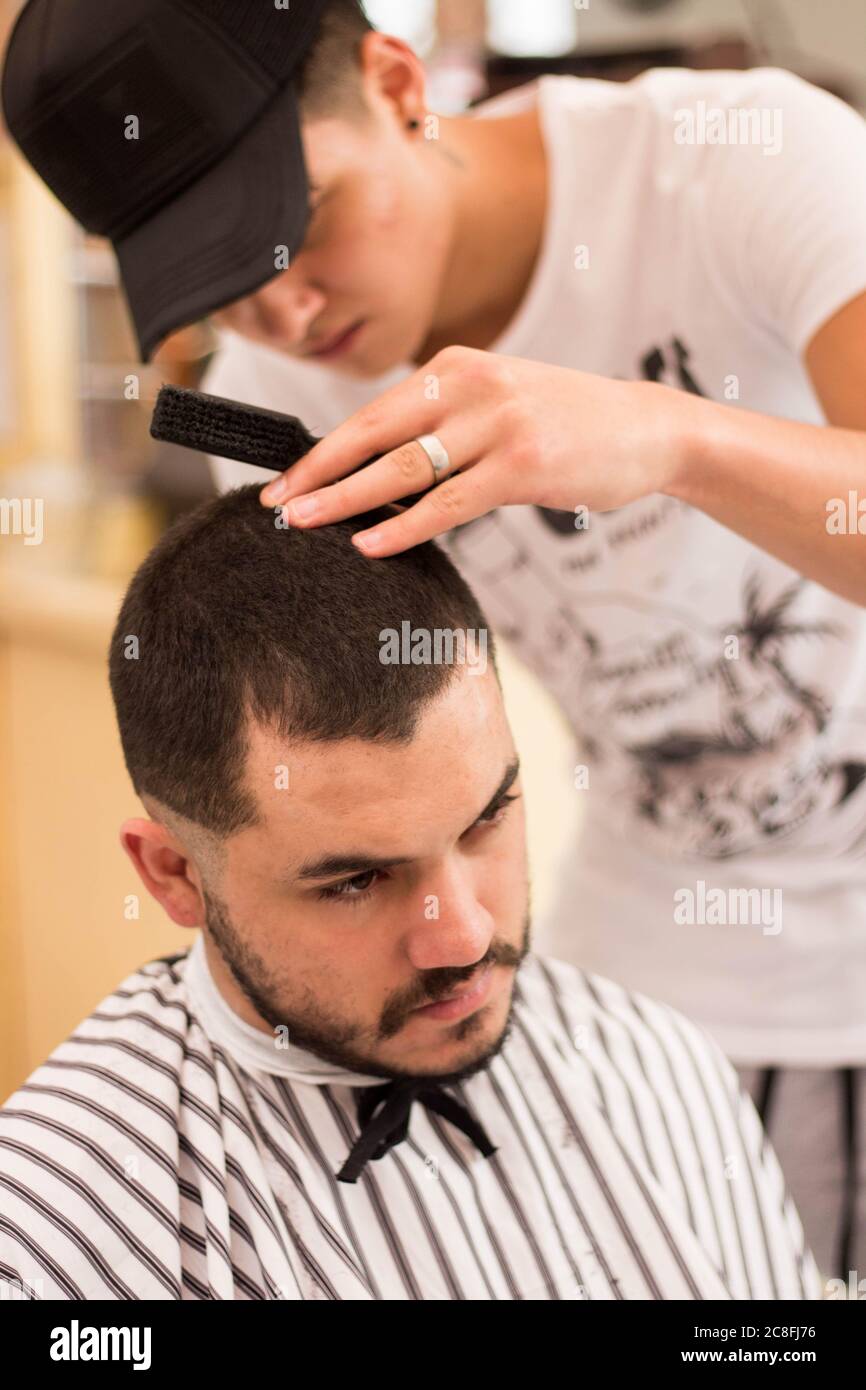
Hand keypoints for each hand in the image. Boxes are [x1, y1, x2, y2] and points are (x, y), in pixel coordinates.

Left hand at [259, 346, 691, 555]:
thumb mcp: (499, 403)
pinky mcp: (522, 464)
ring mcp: (497, 423)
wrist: (647, 429)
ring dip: (346, 499)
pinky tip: (369, 544)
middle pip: (373, 435)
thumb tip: (378, 472)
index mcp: (456, 367)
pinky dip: (404, 527)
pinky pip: (448, 503)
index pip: (372, 413)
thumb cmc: (567, 423)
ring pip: (402, 469)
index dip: (322, 450)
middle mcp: (471, 385)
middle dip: (317, 473)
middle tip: (274, 505)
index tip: (283, 480)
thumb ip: (444, 424)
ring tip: (305, 523)